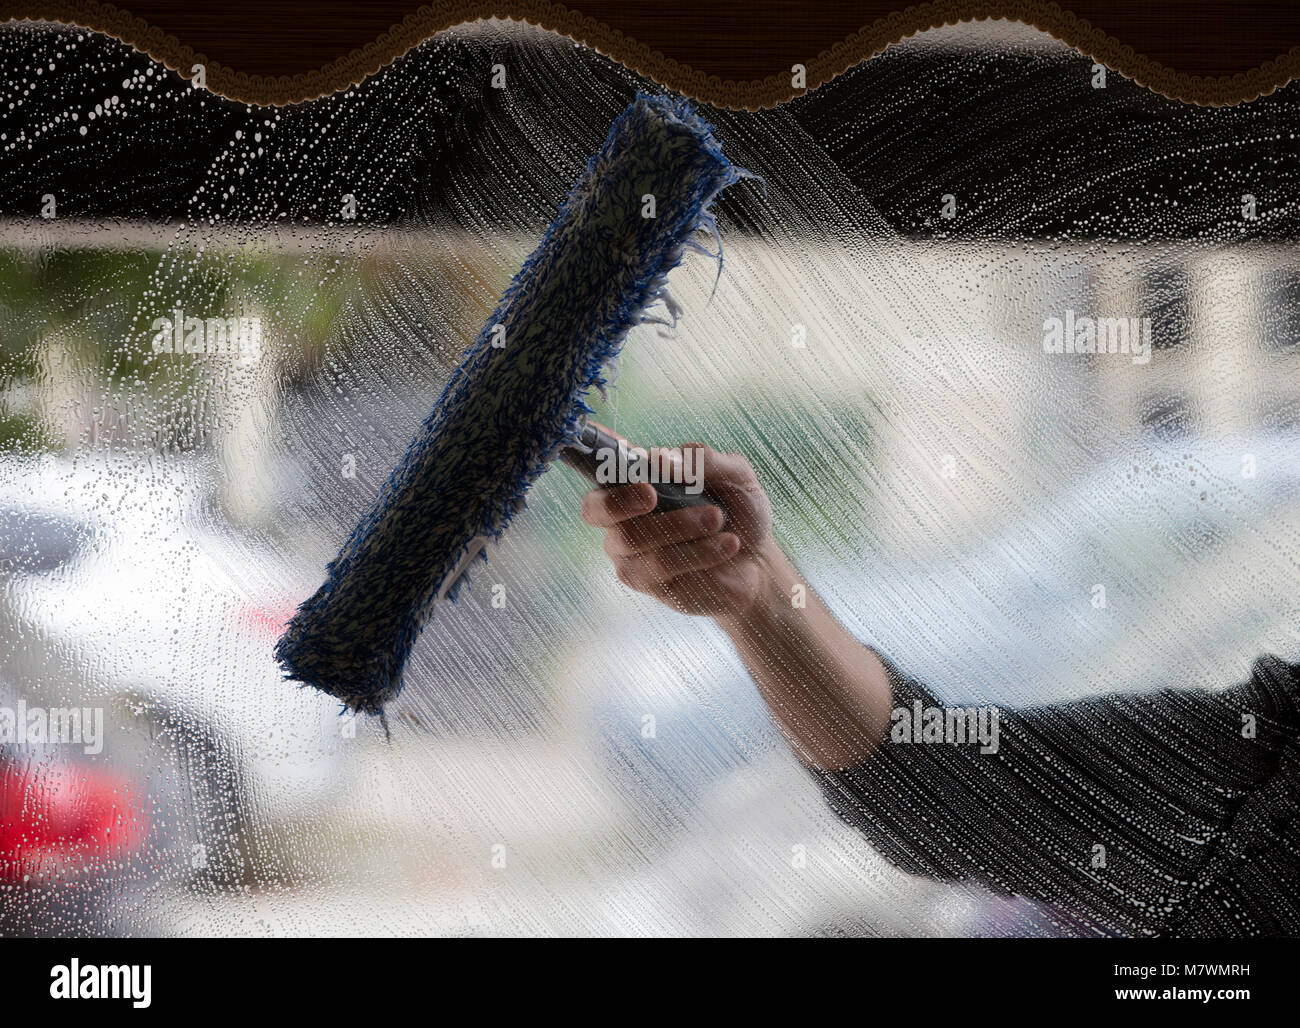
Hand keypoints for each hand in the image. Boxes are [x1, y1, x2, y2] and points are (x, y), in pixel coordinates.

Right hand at [580, 440, 774, 617]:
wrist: (758, 558)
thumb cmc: (737, 509)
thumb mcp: (733, 474)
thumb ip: (700, 459)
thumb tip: (660, 459)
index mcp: (633, 485)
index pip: (597, 477)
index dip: (597, 466)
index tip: (636, 475)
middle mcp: (621, 521)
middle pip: (599, 511)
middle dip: (628, 502)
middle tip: (660, 497)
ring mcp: (631, 557)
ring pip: (636, 543)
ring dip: (681, 528)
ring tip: (718, 520)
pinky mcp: (651, 587)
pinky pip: (663, 571)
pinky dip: (701, 554)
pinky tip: (727, 545)